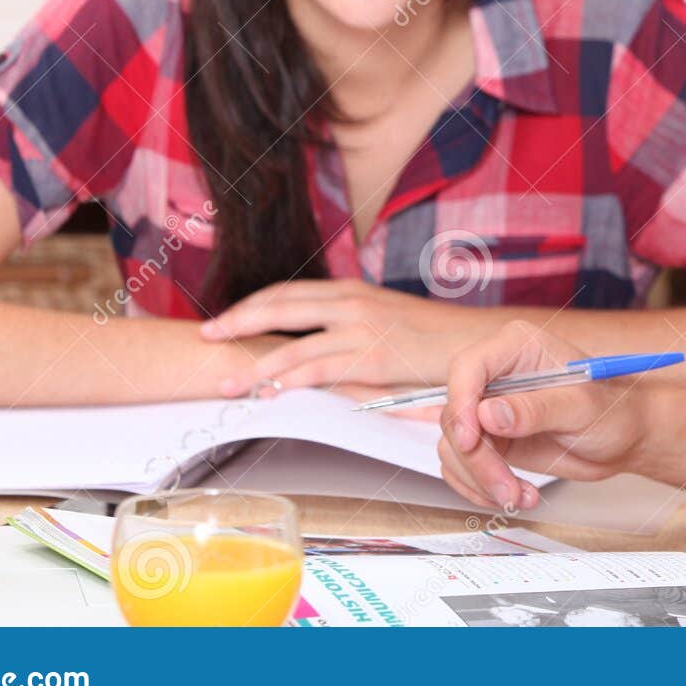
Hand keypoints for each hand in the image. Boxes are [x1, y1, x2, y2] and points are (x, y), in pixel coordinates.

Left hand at [201, 279, 475, 399]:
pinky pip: (322, 370)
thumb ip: (348, 335)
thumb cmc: (435, 341)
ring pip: (295, 343)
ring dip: (256, 365)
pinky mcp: (375, 357)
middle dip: (238, 321)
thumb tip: (313, 354)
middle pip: (281, 307)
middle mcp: (353, 303)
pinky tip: (270, 393)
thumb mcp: (386, 325)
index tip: (224, 318)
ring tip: (227, 381)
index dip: (252, 304)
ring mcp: (363, 328)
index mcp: (352, 292)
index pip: (289, 292)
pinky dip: (292, 381)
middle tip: (206, 335)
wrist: (479, 344)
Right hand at [438, 321, 650, 511]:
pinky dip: (481, 487)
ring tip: (519, 495)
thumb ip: (535, 409)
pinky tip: (516, 493)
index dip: (461, 404)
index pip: (467, 367)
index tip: (471, 441)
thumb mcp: (580, 408)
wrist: (623, 437)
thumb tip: (488, 414)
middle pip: (456, 415)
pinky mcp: (489, 439)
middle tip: (506, 487)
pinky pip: (462, 465)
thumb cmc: (612, 409)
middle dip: (476, 458)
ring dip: (480, 479)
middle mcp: (496, 375)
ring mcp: (489, 409)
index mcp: (516, 347)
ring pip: (454, 446)